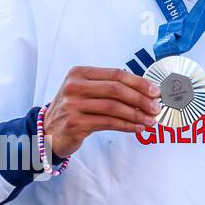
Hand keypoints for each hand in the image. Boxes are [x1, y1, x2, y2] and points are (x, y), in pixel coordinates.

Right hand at [44, 67, 161, 159]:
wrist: (48, 131)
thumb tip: (146, 92)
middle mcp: (74, 87)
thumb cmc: (74, 109)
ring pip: (114, 108)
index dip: (139, 82)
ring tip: (150, 120)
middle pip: (116, 90)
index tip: (155, 91)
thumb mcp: (88, 92)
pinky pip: (108, 123)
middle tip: (155, 107)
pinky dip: (127, 125)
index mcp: (80, 73)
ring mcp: (72, 105)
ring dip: (136, 115)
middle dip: (141, 99)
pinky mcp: (74, 123)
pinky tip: (137, 127)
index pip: (116, 74)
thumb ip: (111, 88)